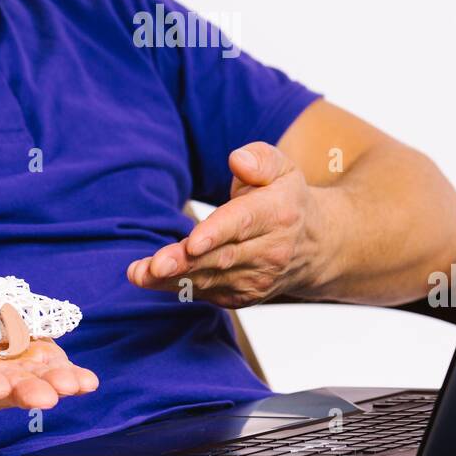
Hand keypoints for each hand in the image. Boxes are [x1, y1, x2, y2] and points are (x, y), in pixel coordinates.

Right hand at [0, 289, 98, 411]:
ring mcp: (12, 370)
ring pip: (36, 381)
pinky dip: (72, 375)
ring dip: (57, 384)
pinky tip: (89, 380)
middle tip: (46, 397)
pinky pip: (54, 369)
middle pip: (7, 388)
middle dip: (27, 392)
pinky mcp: (33, 359)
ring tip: (77, 386)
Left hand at [125, 142, 326, 307]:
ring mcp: (258, 278)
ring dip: (173, 279)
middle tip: (154, 265)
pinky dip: (179, 288)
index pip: (243, 223)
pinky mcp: (245, 296)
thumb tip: (237, 160)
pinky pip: (209, 293)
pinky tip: (151, 279)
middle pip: (222, 257)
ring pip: (211, 279)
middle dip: (185, 262)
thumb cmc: (286, 198)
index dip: (216, 233)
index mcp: (277, 214)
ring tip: (138, 274)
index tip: (192, 242)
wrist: (316, 246)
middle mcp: (271, 251)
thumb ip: (260, 159)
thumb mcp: (283, 168)